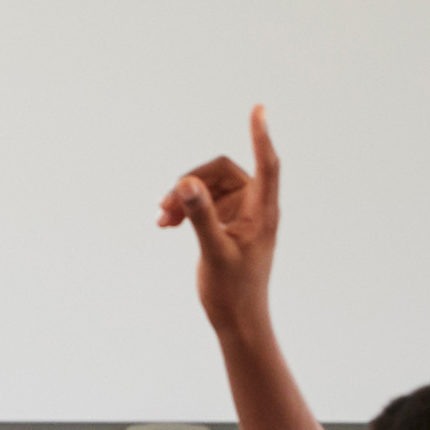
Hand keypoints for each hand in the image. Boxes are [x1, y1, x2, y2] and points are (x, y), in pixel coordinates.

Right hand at [158, 104, 281, 334]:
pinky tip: (165, 225)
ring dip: (182, 198)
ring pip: (207, 188)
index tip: (259, 108)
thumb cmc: (233, 291)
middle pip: (221, 172)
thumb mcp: (214, 252)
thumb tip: (185, 183)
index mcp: (262, 211)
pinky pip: (202, 204)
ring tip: (161, 220)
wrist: (237, 321)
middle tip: (165, 206)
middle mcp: (254, 208)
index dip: (261, 135)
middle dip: (191, 183)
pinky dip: (184, 209)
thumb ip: (201, 216)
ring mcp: (239, 216)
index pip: (267, 163)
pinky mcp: (224, 226)